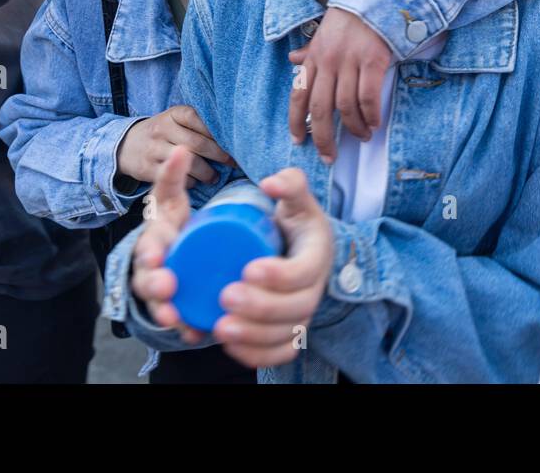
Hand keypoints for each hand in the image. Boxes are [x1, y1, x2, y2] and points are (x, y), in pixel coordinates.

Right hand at [117, 105, 233, 186]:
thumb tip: (233, 138)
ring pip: (188, 162)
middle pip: (198, 143)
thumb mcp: (175, 120)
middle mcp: (163, 129)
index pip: (199, 119)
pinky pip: (175, 177)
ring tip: (215, 177)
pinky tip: (195, 182)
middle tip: (232, 163)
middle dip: (219, 155)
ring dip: (207, 172)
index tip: (235, 142)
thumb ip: (198, 124)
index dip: (218, 132)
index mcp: (173, 114)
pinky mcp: (147, 168)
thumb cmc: (163, 132)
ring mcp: (154, 148)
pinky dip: (190, 181)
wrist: (125, 145)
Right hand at [130, 146, 203, 344]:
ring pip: (159, 303)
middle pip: (147, 277)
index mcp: (155, 239)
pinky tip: (196, 332)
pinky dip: (186, 327)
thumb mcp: (170, 200)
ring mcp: (162, 289)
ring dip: (166, 310)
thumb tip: (180, 147)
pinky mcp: (176, 307)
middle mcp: (154, 266)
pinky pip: (179, 321)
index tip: (156, 255)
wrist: (177, 252)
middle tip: (167, 285)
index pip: (148, 243)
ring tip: (176, 317)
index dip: (150, 250)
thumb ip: (172, 176)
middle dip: (154, 282)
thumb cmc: (175, 224)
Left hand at [211, 168, 334, 368]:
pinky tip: (230, 345)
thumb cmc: (292, 221)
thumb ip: (288, 184)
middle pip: (297, 309)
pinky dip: (257, 355)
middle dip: (262, 308)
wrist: (299, 248)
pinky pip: (281, 353)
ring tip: (221, 327)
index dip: (280, 276)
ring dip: (255, 336)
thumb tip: (270, 184)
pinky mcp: (290, 333)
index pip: (306, 272)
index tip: (248, 269)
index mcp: (318, 254)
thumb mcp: (295, 198)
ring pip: (287, 336)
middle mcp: (315, 288)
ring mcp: (303, 314)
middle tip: (226, 296)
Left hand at [288, 7, 392, 162]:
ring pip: (344, 106)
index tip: (299, 142)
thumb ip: (310, 52)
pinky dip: (370, 114)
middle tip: (329, 157)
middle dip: (323, 137)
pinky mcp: (372, 61)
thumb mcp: (324, 34)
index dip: (296, 122)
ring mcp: (350, 62)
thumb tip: (292, 60)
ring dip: (352, 127)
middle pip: (320, 108)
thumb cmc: (349, 19)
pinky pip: (368, 96)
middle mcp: (328, 62)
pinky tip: (374, 124)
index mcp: (314, 58)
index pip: (298, 95)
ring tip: (361, 138)